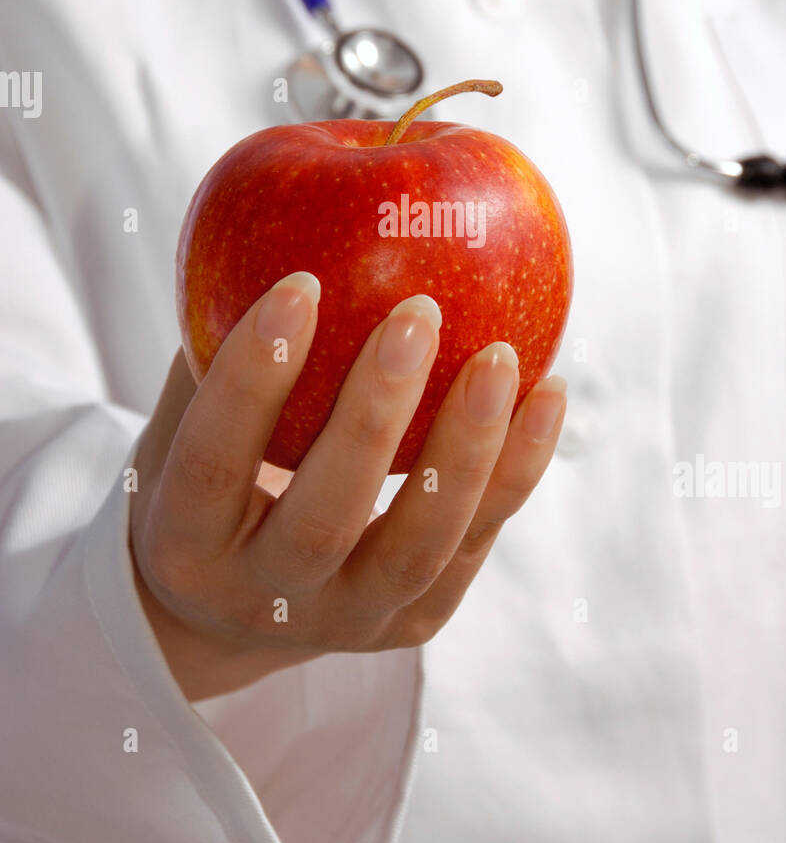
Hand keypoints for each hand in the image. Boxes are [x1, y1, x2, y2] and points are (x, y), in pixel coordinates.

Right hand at [130, 273, 566, 699]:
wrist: (233, 607)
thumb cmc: (211, 476)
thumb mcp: (182, 416)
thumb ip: (219, 339)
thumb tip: (285, 219)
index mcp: (184, 540)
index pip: (216, 459)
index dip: (255, 375)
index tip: (302, 282)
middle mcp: (261, 598)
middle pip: (324, 518)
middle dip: (374, 414)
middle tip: (419, 312)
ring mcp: (345, 622)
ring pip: (418, 549)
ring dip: (468, 448)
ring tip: (507, 356)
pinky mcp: (411, 623)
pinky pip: (473, 548)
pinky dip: (515, 472)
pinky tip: (547, 395)